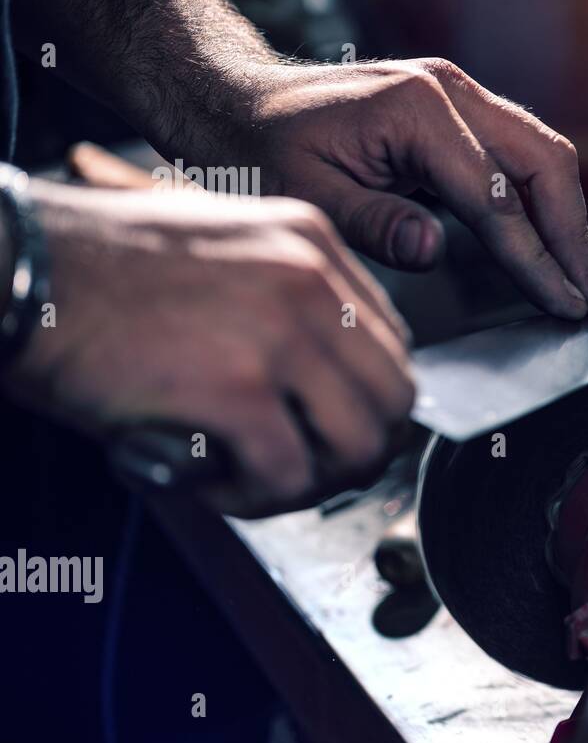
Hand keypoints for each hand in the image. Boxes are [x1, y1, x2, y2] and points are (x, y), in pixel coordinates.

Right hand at [6, 180, 415, 517]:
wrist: (13, 267)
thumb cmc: (94, 267)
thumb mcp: (220, 252)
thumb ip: (284, 302)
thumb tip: (324, 383)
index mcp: (311, 244)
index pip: (389, 342)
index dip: (365, 400)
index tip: (330, 426)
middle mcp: (310, 281)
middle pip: (393, 398)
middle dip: (355, 450)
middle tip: (307, 470)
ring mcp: (279, 333)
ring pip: (358, 444)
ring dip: (312, 482)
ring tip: (257, 482)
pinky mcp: (235, 389)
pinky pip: (288, 476)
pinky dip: (255, 498)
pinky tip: (211, 484)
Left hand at [197, 59, 587, 319]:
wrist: (237, 100)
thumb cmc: (262, 149)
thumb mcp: (304, 194)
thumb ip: (373, 223)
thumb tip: (433, 250)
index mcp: (415, 109)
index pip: (497, 197)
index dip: (535, 259)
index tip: (566, 306)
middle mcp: (450, 91)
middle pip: (545, 163)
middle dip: (575, 236)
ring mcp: (460, 96)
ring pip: (545, 157)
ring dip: (571, 221)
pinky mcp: (462, 115)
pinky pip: (522, 159)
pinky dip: (548, 206)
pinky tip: (562, 250)